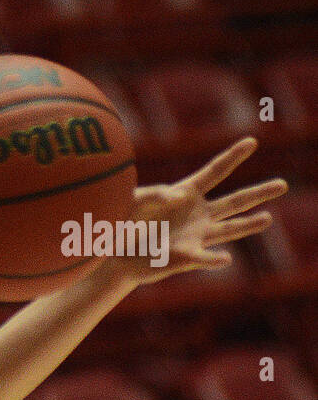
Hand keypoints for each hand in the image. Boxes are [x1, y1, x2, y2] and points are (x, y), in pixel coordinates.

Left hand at [107, 137, 287, 285]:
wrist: (115, 253)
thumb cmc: (121, 221)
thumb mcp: (130, 201)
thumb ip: (149, 195)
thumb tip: (173, 197)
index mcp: (185, 193)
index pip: (214, 171)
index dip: (232, 157)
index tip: (252, 141)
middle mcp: (198, 213)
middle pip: (234, 201)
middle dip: (258, 193)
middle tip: (283, 184)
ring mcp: (196, 236)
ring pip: (228, 229)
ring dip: (247, 225)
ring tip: (267, 218)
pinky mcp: (186, 257)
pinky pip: (204, 257)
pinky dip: (213, 259)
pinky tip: (225, 258)